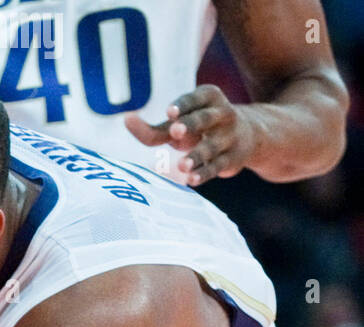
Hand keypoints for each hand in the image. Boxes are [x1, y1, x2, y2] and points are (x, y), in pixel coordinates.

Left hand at [124, 85, 256, 185]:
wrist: (248, 137)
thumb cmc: (201, 129)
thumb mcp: (179, 126)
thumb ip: (153, 129)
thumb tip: (127, 120)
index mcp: (209, 99)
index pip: (197, 98)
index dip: (184, 104)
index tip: (169, 112)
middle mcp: (222, 114)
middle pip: (205, 118)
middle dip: (191, 124)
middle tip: (175, 131)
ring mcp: (229, 137)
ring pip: (211, 146)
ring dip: (197, 155)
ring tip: (182, 165)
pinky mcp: (232, 159)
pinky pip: (217, 166)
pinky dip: (204, 173)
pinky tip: (191, 180)